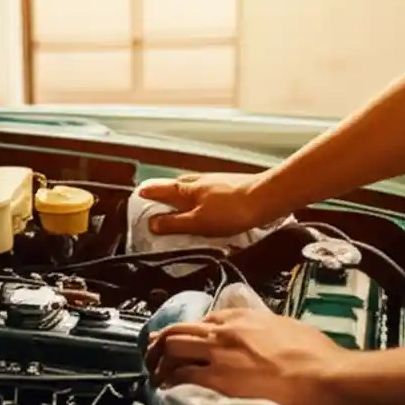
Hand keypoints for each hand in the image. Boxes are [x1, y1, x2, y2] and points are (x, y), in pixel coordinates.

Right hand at [137, 172, 263, 236]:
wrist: (266, 198)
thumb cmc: (231, 210)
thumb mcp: (197, 222)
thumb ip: (174, 223)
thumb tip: (152, 224)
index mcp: (186, 189)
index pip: (159, 189)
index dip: (148, 193)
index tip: (138, 195)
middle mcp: (197, 181)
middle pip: (174, 185)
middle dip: (163, 191)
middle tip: (154, 198)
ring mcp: (214, 181)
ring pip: (190, 187)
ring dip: (181, 194)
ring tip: (177, 203)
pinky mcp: (228, 186)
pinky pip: (205, 191)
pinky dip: (197, 197)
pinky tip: (203, 205)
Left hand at [144, 309, 348, 404]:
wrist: (323, 377)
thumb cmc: (316, 355)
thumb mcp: (288, 327)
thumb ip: (265, 327)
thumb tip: (260, 336)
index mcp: (244, 317)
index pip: (205, 319)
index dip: (191, 332)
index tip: (186, 343)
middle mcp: (225, 331)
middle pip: (179, 330)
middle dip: (161, 342)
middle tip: (155, 355)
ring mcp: (219, 355)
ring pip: (172, 349)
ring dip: (159, 361)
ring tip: (155, 373)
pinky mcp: (218, 380)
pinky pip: (181, 375)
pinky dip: (169, 380)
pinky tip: (165, 387)